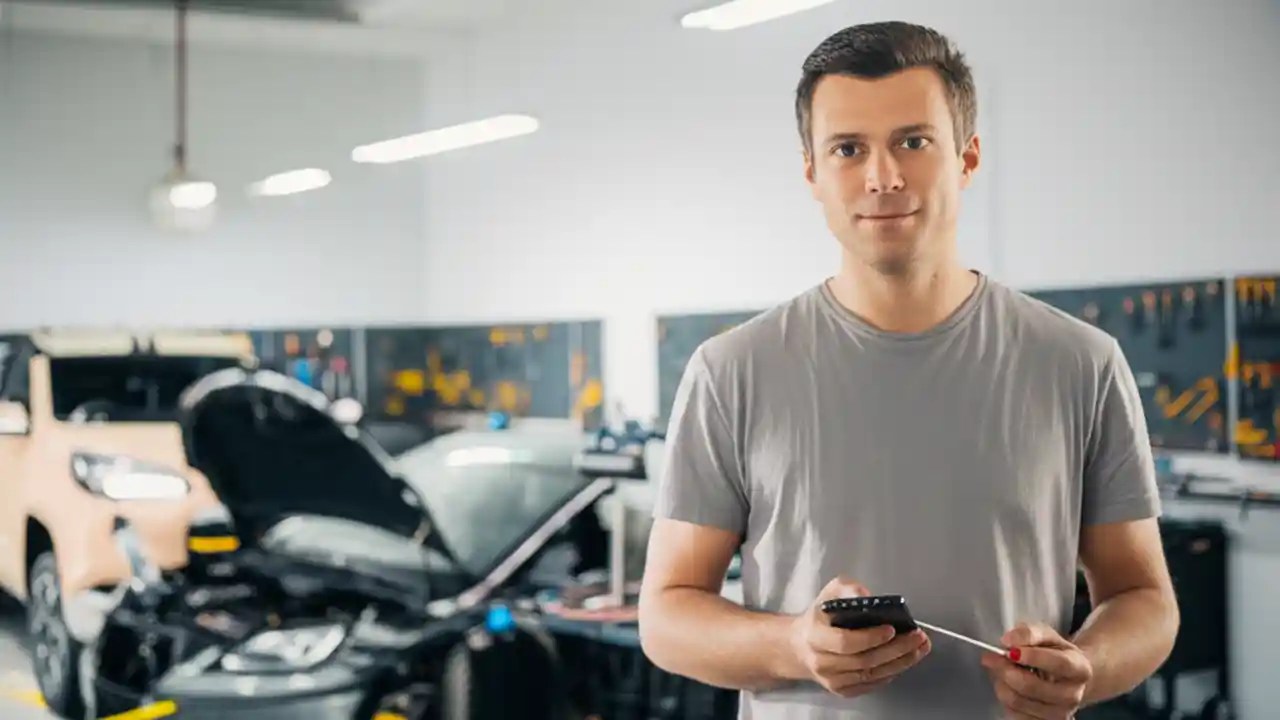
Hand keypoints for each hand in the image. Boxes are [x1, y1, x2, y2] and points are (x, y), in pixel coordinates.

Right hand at [787, 576, 930, 697]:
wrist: (800, 645)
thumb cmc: (819, 618)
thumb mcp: (829, 593)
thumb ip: (847, 588)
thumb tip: (866, 595)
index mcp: (815, 636)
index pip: (845, 642)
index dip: (870, 637)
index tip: (891, 628)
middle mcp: (821, 661)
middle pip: (864, 660)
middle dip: (896, 649)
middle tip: (916, 637)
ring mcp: (832, 679)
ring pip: (872, 675)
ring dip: (900, 662)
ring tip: (919, 648)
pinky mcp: (842, 689)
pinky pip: (871, 684)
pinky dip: (891, 672)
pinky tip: (904, 660)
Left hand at [981, 622, 1092, 719]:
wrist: (1065, 677)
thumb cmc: (1054, 653)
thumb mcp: (1046, 635)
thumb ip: (1028, 633)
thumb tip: (1009, 641)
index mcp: (1079, 669)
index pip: (1057, 663)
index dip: (1032, 656)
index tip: (1010, 650)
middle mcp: (1072, 695)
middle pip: (1031, 686)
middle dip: (1005, 669)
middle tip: (992, 657)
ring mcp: (1059, 713)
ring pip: (1017, 700)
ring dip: (1001, 683)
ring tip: (1003, 671)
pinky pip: (1013, 714)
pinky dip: (1005, 698)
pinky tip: (1009, 687)